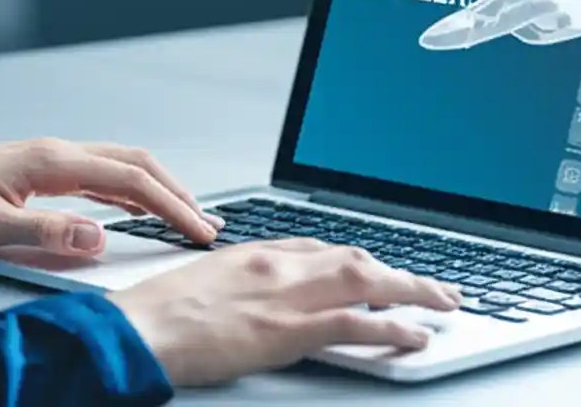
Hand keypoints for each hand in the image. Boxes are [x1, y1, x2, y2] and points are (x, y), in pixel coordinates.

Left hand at [0, 138, 223, 254]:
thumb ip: (47, 232)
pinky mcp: (47, 168)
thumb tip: (100, 237)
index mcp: (54, 160)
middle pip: (138, 164)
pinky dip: (133, 189)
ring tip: (186, 216)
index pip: (131, 180)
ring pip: (124, 165)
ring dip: (160, 188)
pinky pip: (104, 174)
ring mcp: (56, 156)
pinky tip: (139, 208)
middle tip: (205, 224)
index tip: (197, 230)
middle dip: (178, 192)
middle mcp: (61, 151)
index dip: (171, 205)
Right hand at [111, 238, 461, 384]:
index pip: (323, 247)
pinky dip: (391, 327)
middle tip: (433, 286)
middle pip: (356, 258)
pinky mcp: (288, 331)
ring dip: (413, 290)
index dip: (360, 260)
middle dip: (401, 271)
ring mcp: (287, 296)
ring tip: (442, 302)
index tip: (381, 271)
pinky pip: (354, 324)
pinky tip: (414, 333)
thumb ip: (243, 278)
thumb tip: (265, 290)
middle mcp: (280, 265)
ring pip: (367, 281)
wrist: (137, 328)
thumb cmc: (161, 311)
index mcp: (258, 252)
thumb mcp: (206, 280)